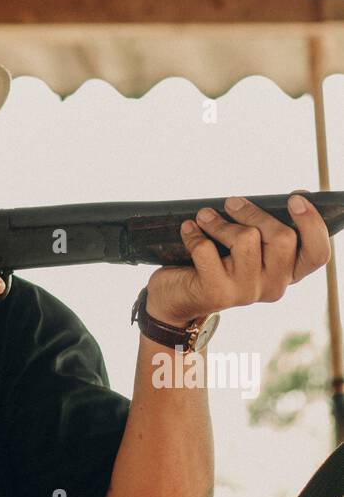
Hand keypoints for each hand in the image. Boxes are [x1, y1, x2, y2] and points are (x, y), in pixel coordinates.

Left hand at [145, 192, 331, 326]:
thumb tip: (278, 199)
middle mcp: (273, 286)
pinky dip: (194, 234)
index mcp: (288, 273)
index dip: (312, 224)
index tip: (295, 198)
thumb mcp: (246, 248)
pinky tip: (188, 230)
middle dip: (254, 212)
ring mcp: (247, 292)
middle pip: (282, 237)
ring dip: (219, 222)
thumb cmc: (216, 262)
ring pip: (246, 239)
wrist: (178, 298)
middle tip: (231, 202)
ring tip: (204, 216)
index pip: (317, 255)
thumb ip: (264, 229)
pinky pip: (208, 249)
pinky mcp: (218, 293)